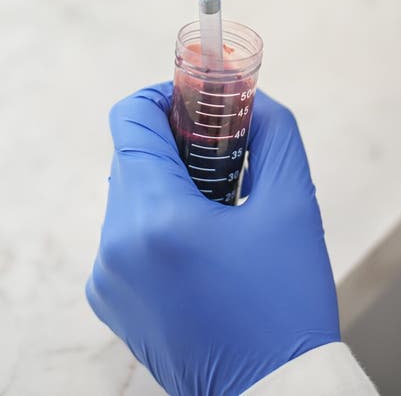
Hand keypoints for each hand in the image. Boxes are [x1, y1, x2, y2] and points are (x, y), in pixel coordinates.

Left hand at [86, 84, 339, 395]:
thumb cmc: (285, 306)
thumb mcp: (294, 206)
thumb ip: (274, 133)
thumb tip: (252, 99)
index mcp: (156, 218)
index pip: (130, 118)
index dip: (163, 96)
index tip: (200, 103)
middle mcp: (117, 246)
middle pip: (130, 154)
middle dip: (174, 141)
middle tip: (223, 151)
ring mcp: (107, 278)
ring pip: (127, 193)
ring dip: (166, 181)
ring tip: (218, 203)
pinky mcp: (110, 301)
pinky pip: (125, 234)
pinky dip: (155, 221)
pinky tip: (200, 243)